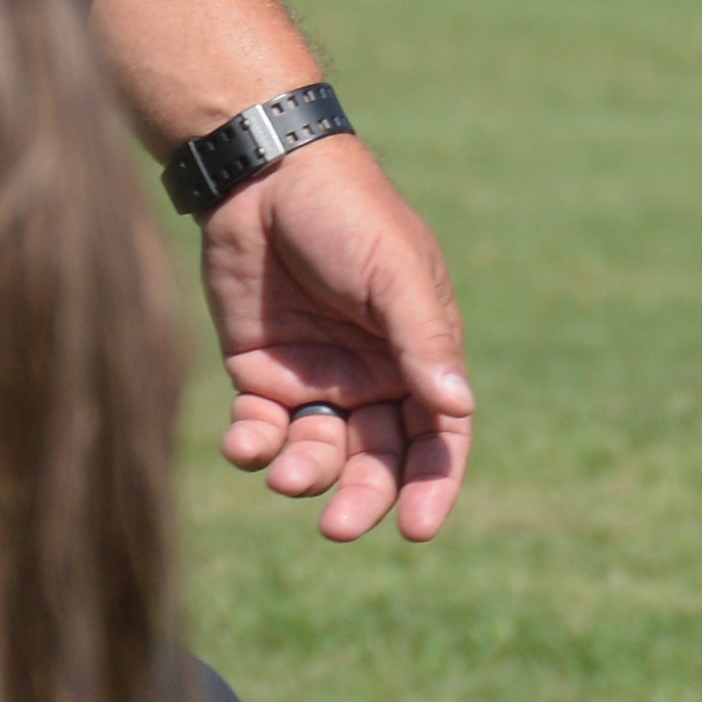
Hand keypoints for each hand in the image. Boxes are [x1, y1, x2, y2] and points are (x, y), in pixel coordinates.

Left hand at [205, 130, 473, 542]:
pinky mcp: (261, 373)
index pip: (439, 436)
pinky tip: (244, 444)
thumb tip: (457, 408)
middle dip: (363, 496)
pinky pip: (263, 431)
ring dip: (304, 473)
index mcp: (420, 354)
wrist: (262, 172)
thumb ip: (424, 339)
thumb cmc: (346, 214)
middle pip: (378, 459)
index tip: (417, 529)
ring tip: (284, 473)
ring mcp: (317, 378)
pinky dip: (254, 447)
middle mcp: (373, 376)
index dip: (433, 485)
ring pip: (319, 453)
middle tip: (338, 525)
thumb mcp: (394, 271)